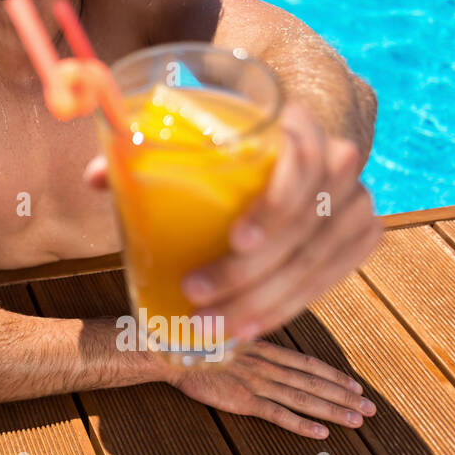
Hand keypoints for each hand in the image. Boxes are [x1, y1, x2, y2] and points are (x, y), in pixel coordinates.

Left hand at [85, 101, 382, 342]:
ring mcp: (354, 202)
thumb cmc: (227, 145)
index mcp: (296, 126)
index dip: (275, 204)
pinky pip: (326, 281)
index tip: (236, 239)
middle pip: (304, 225)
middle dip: (249, 271)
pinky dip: (285, 307)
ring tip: (213, 323)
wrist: (283, 148)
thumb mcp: (192, 136)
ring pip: (316, 262)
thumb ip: (144, 150)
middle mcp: (337, 162)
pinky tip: (248, 328)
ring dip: (263, 300)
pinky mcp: (357, 237)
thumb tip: (96, 178)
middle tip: (196, 292)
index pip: (302, 160)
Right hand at [167, 339, 375, 438]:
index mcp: (262, 349)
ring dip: (333, 409)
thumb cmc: (190, 342)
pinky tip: (321, 432)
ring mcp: (255, 382)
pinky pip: (278, 414)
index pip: (307, 364)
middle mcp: (265, 364)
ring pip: (303, 398)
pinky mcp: (242, 399)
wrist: (167, 350)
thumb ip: (246, 344)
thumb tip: (255, 346)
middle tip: (370, 408)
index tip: (354, 384)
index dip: (333, 375)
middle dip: (344, 395)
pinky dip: (302, 423)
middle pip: (313, 382)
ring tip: (357, 420)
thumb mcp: (224, 336)